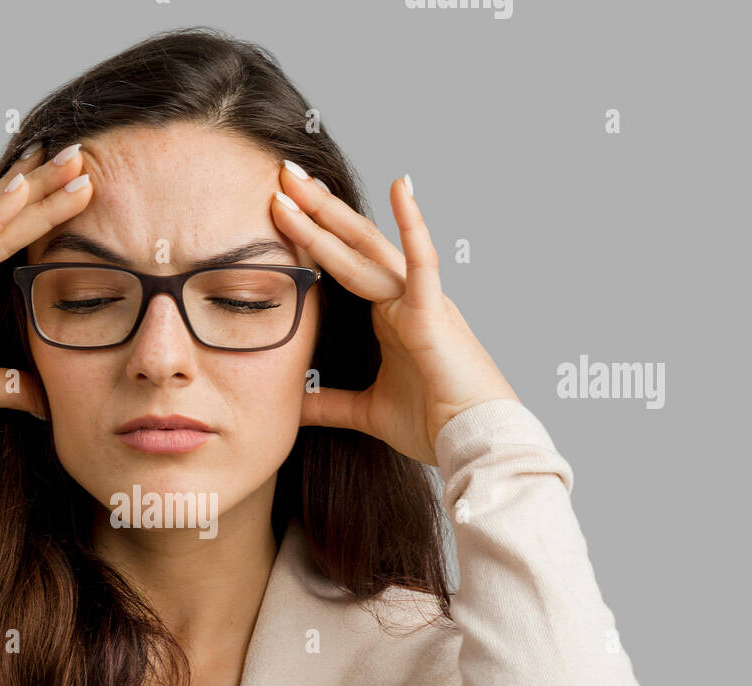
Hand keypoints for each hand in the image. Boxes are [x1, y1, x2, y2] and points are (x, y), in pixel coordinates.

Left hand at [272, 169, 517, 465]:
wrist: (472, 443)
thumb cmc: (434, 423)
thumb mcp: (365, 411)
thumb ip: (328, 404)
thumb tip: (291, 407)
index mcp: (390, 316)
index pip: (343, 266)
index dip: (313, 238)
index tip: (279, 211)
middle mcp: (404, 299)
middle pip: (352, 245)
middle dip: (315, 211)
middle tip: (281, 176)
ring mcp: (420, 301)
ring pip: (370, 249)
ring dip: (332, 215)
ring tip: (299, 183)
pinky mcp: (434, 314)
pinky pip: (423, 263)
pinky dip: (413, 226)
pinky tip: (401, 187)